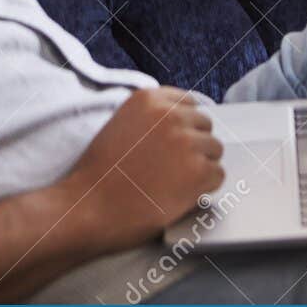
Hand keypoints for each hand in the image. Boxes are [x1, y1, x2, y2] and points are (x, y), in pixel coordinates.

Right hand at [0, 86, 223, 301]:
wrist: (88, 207)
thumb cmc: (100, 174)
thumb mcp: (122, 125)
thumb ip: (152, 118)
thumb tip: (185, 124)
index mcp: (150, 99)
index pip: (189, 103)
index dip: (183, 127)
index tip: (172, 145)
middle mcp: (171, 114)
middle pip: (205, 125)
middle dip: (193, 146)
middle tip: (171, 169)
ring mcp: (186, 142)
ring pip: (215, 150)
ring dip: (200, 167)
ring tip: (173, 183)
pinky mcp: (197, 171)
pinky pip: (218, 175)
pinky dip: (204, 189)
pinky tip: (180, 196)